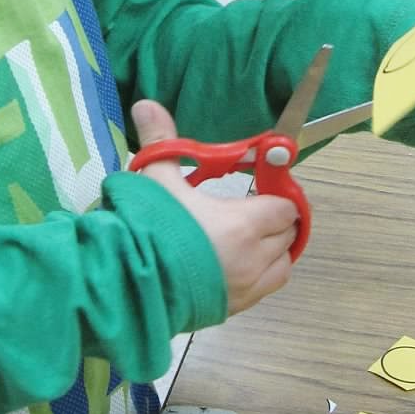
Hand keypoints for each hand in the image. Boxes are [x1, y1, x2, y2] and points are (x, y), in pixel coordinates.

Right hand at [130, 99, 298, 312]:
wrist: (127, 284)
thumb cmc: (149, 229)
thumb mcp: (156, 181)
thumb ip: (161, 142)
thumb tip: (147, 104)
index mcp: (243, 225)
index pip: (285, 208)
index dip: (277, 196)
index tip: (262, 189)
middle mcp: (253, 259)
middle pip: (287, 236)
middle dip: (275, 221)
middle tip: (251, 211)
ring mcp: (245, 288)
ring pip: (282, 266)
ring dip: (274, 251)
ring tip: (250, 240)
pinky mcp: (233, 309)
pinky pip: (264, 290)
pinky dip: (260, 276)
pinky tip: (236, 265)